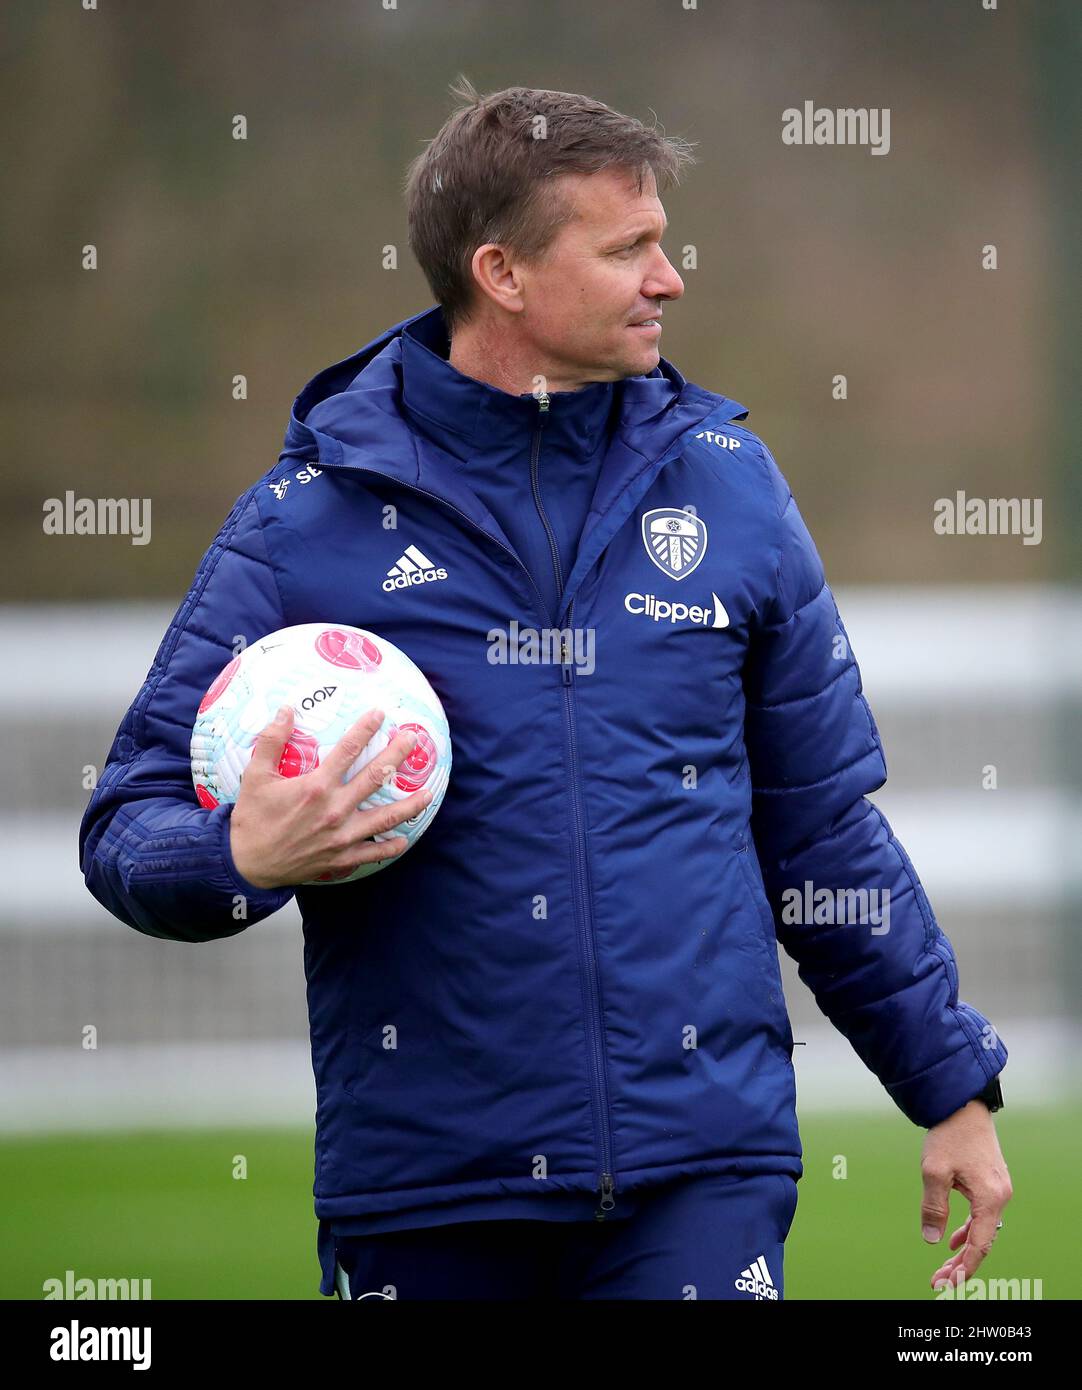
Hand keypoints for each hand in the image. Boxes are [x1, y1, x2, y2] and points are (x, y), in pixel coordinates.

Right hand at [228, 705, 431, 888]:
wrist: (248, 863)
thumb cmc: (253, 819)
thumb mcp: (255, 776)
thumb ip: (271, 741)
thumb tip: (285, 710)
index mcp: (316, 786)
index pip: (348, 750)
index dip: (365, 729)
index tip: (380, 715)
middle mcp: (335, 810)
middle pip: (375, 777)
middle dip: (397, 756)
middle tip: (413, 741)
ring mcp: (342, 836)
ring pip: (385, 818)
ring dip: (409, 804)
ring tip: (427, 794)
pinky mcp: (342, 858)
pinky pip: (373, 853)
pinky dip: (391, 847)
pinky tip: (403, 839)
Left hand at [920, 1098, 1011, 1291]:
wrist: (962, 1104)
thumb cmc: (948, 1135)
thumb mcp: (934, 1172)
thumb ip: (933, 1208)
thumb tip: (932, 1240)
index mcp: (990, 1198)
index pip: (980, 1244)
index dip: (965, 1267)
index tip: (948, 1283)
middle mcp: (1001, 1196)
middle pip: (983, 1240)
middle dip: (962, 1263)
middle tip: (939, 1280)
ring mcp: (998, 1188)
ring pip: (983, 1229)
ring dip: (964, 1248)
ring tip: (944, 1266)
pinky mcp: (991, 1182)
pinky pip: (982, 1215)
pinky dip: (969, 1229)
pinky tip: (954, 1239)